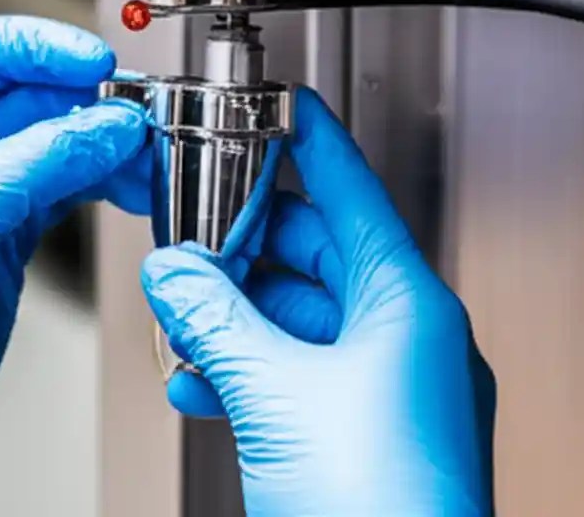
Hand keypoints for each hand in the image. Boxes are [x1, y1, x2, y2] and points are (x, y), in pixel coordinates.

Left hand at [0, 16, 148, 515]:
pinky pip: (69, 190)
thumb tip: (107, 124)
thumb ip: (35, 166)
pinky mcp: (9, 237)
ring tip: (150, 158)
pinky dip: (106, 185)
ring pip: (59, 144)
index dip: (42, 47)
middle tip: (141, 116)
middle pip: (32, 95)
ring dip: (108, 146)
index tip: (97, 60)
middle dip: (90, 101)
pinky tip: (135, 188)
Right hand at [141, 88, 495, 516]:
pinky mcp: (362, 436)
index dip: (314, 143)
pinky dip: (247, 370)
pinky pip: (298, 378)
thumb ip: (215, 320)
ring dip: (234, 320)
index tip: (288, 106)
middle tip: (189, 242)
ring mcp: (388, 391)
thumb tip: (175, 274)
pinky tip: (202, 379)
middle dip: (242, 252)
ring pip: (299, 323)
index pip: (354, 193)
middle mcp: (406, 341)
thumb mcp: (275, 392)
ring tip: (181, 321)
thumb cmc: (381, 507)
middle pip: (316, 259)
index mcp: (408, 305)